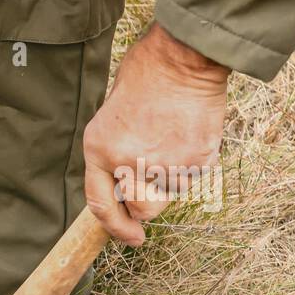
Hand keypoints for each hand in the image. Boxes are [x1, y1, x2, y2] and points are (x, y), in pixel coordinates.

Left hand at [83, 22, 228, 245]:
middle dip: (147, 200)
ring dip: (170, 183)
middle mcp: (127, 164)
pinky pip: (191, 179)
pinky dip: (190, 167)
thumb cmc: (145, 77)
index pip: (100, 205)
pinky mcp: (195, 162)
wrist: (184, 57)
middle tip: (155, 174)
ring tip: (171, 145)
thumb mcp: (109, 114)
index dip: (114, 227)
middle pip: (141, 209)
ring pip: (169, 197)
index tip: (128, 237)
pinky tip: (187, 138)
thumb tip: (122, 182)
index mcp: (99, 151)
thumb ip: (112, 152)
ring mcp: (164, 166)